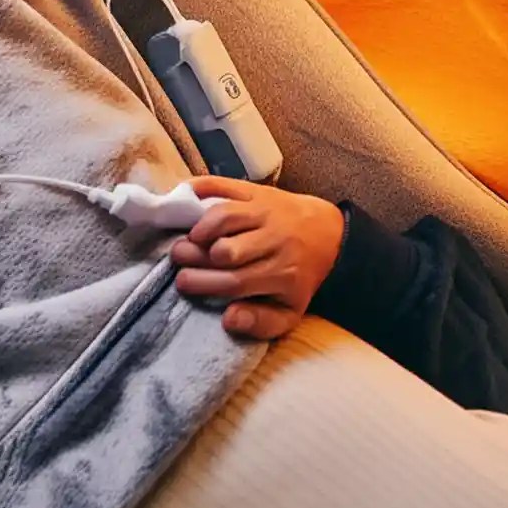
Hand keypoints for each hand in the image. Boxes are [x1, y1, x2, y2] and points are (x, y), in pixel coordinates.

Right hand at [172, 176, 344, 339]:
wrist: (328, 235)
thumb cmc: (298, 277)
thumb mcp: (289, 310)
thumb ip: (260, 323)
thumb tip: (228, 319)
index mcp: (282, 274)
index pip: (235, 282)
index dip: (204, 283)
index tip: (182, 283)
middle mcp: (276, 241)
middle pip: (228, 250)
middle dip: (197, 256)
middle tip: (179, 258)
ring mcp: (266, 211)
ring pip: (227, 216)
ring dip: (201, 227)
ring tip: (190, 237)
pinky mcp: (259, 191)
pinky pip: (227, 185)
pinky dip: (202, 188)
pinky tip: (187, 199)